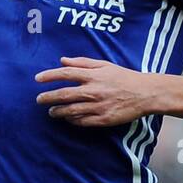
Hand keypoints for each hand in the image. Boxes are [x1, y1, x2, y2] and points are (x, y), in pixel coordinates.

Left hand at [34, 56, 157, 125]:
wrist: (145, 93)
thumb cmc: (124, 77)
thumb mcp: (104, 65)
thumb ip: (82, 63)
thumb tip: (62, 60)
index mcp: (93, 76)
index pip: (65, 74)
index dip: (49, 76)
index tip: (37, 79)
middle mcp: (93, 91)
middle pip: (64, 94)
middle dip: (48, 97)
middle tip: (39, 100)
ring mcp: (98, 106)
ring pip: (71, 110)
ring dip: (58, 111)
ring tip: (51, 112)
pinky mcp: (103, 119)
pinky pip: (82, 122)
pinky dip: (72, 120)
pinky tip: (67, 119)